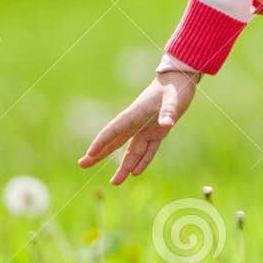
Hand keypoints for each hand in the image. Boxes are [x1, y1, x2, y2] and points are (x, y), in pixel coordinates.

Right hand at [77, 72, 197, 184]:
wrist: (180, 79)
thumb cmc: (175, 87)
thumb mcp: (173, 99)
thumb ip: (169, 111)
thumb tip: (167, 124)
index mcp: (135, 114)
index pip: (114, 130)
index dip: (101, 142)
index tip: (89, 154)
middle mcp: (136, 123)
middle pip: (114, 142)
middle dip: (98, 154)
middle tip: (82, 164)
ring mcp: (146, 128)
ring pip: (131, 151)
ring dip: (124, 166)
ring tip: (115, 182)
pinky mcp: (157, 132)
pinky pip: (147, 150)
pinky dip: (142, 161)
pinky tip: (135, 172)